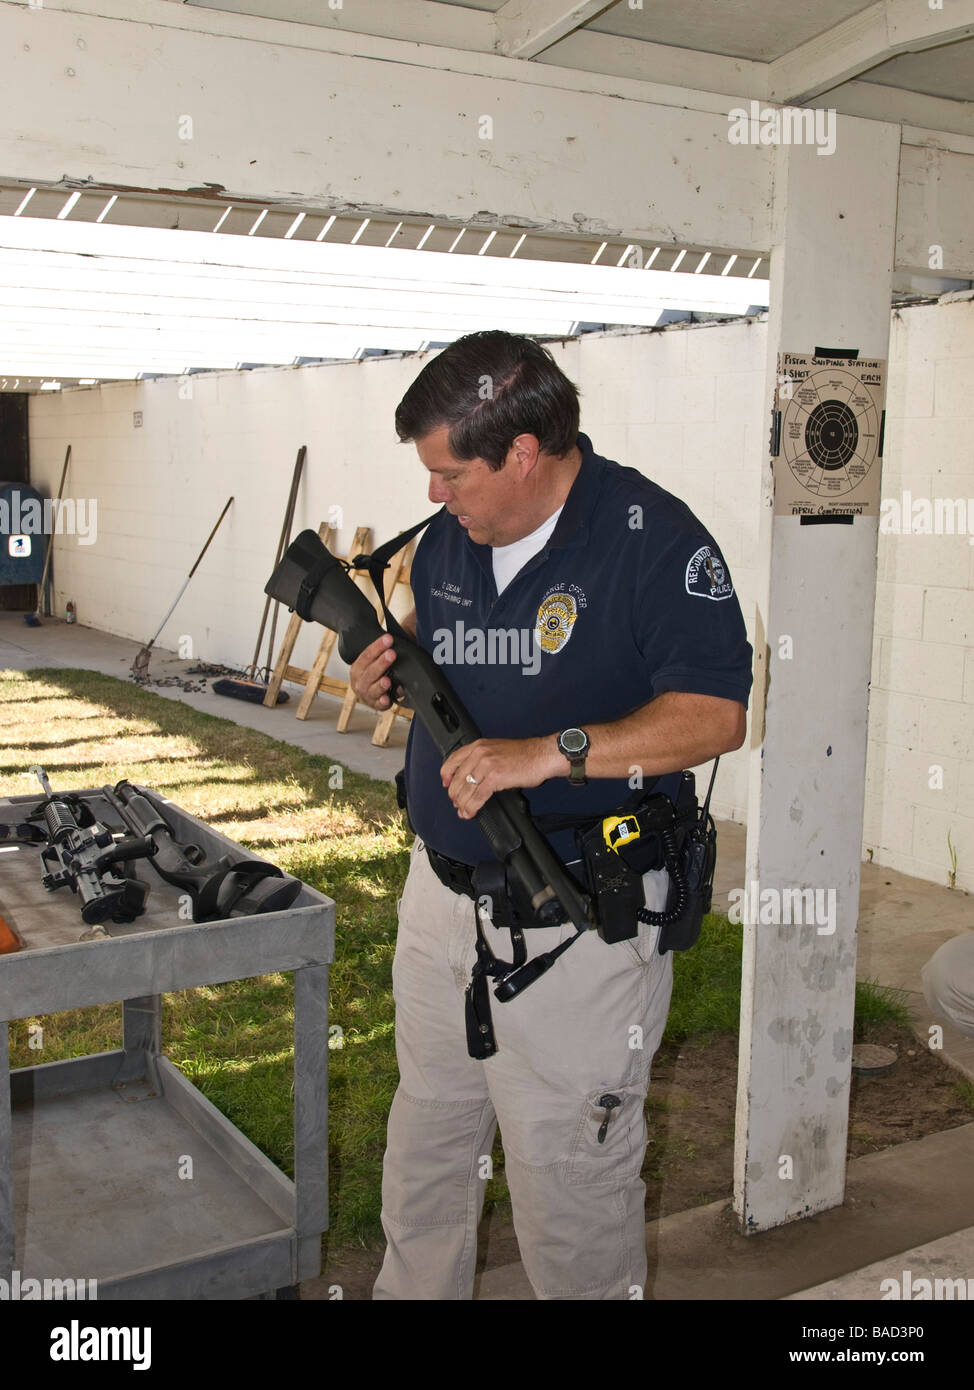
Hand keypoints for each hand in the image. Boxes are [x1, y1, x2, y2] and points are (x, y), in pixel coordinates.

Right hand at [348, 632, 404, 710]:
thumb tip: (390, 639)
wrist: (368, 693)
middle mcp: (359, 681)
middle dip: (381, 663)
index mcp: (357, 668)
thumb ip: (380, 653)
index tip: (388, 639)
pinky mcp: (375, 705)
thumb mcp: (372, 662)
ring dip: (380, 685)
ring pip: (373, 689)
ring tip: (387, 680)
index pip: (366, 655)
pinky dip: (383, 702)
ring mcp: (366, 694)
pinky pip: (379, 704)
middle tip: (391, 654)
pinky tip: (387, 699)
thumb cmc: (373, 673)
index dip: (377, 646)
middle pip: (370, 672)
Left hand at [441, 737, 563, 818]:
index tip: (446, 784)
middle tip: (457, 803)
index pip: (453, 760)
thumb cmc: (525, 754)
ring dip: (462, 804)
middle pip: (458, 778)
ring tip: (463, 811)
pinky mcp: (495, 777)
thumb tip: (472, 775)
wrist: (542, 755)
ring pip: (466, 789)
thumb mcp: (497, 749)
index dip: (446, 775)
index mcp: (479, 746)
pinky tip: (471, 812)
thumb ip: (482, 759)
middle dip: (455, 794)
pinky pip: (477, 796)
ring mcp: (486, 765)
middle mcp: (480, 753)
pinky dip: (472, 807)